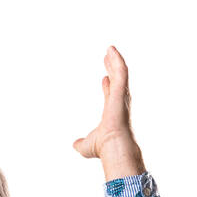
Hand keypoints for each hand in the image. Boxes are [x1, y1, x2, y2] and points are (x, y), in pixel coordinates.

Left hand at [73, 46, 145, 179]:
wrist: (113, 146)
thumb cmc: (103, 148)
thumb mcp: (87, 146)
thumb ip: (81, 144)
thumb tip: (75, 145)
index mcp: (112, 112)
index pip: (110, 95)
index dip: (107, 86)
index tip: (104, 78)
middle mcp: (119, 102)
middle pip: (116, 81)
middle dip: (112, 68)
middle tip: (108, 57)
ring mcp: (121, 96)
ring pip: (120, 73)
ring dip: (115, 60)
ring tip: (110, 49)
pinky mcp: (121, 90)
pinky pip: (121, 71)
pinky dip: (117, 60)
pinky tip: (111, 50)